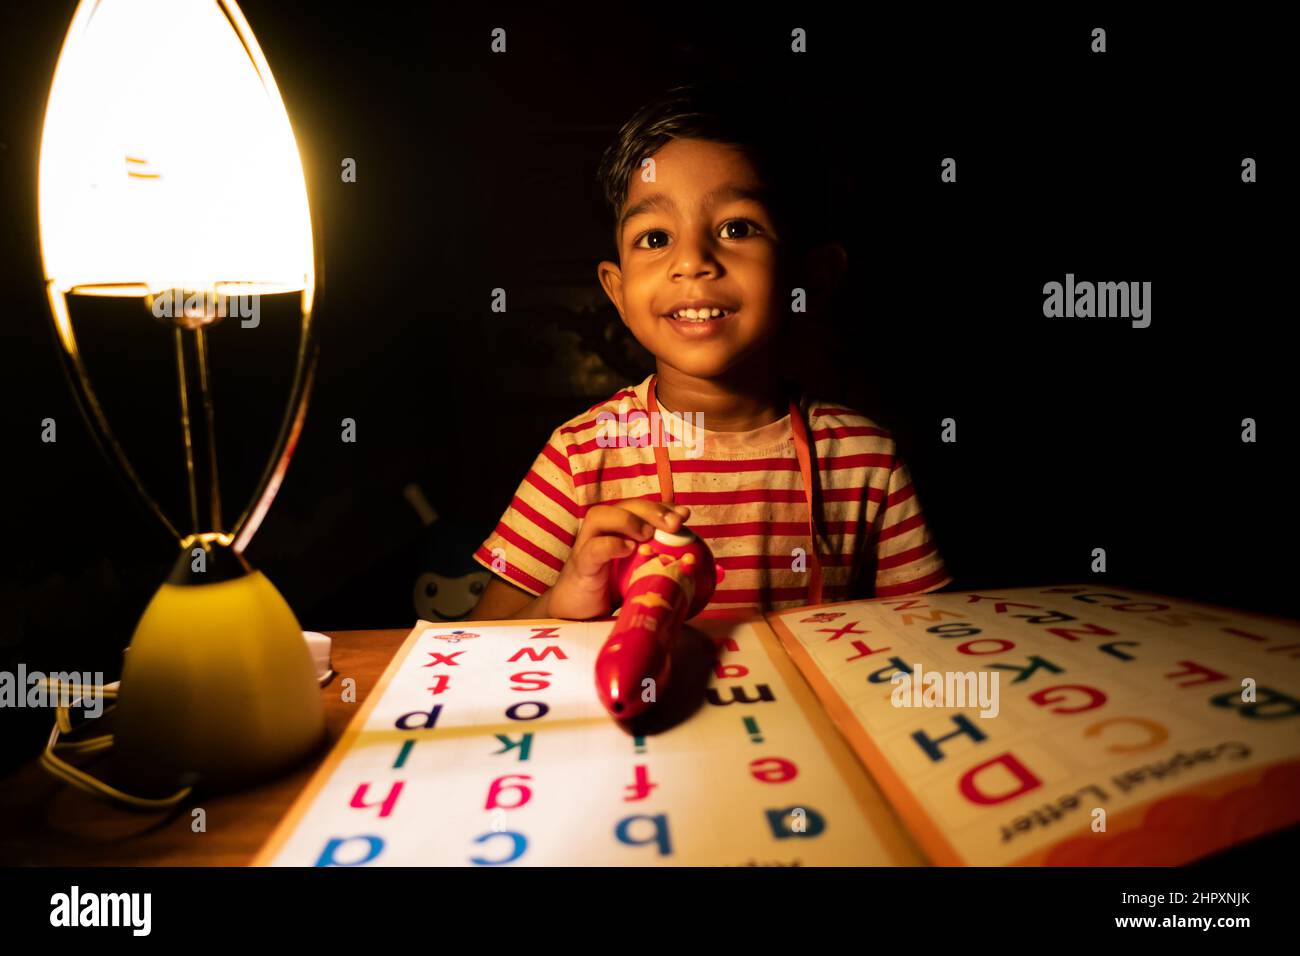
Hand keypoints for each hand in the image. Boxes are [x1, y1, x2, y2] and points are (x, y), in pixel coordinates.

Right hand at [542, 500, 690, 619]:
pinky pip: (593, 548)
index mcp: (620, 530)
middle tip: (674, 522)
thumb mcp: (645, 577)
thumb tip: (716, 573)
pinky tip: (628, 549)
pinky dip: (611, 545)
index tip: (684, 514)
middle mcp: (603, 531)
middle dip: (652, 510)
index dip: (663, 507)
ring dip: (628, 520)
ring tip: (647, 534)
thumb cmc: (613, 592)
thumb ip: (671, 570)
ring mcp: (588, 544)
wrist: (577, 615)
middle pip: (626, 506)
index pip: (642, 508)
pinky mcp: (581, 564)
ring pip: (602, 516)